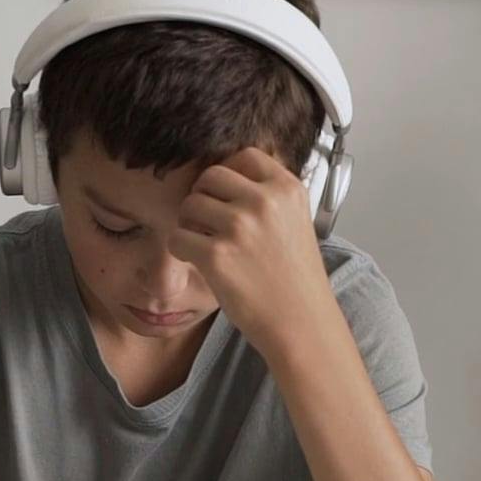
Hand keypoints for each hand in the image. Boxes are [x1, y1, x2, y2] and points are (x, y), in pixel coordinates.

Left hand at [168, 146, 332, 359]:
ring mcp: (239, 227)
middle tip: (207, 222)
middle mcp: (264, 202)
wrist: (303, 325)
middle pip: (211, 176)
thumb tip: (228, 177)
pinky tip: (197, 261)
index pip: (244, 156)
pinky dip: (180, 249)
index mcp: (287, 189)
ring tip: (203, 243)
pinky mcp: (217, 256)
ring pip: (189, 205)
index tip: (225, 195)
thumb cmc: (296, 280)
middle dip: (203, 197)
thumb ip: (269, 197)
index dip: (228, 174)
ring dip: (189, 223)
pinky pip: (177, 237)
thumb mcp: (296, 222)